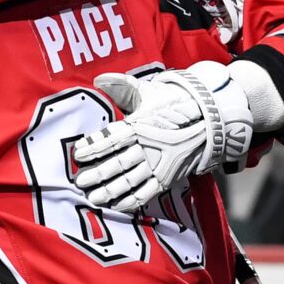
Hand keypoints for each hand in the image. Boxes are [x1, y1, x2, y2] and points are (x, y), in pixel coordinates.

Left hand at [72, 62, 253, 211]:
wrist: (205, 121)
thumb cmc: (169, 106)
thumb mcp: (146, 92)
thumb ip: (120, 85)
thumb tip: (98, 78)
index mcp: (139, 125)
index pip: (112, 137)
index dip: (94, 146)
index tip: (78, 153)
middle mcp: (147, 146)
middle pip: (118, 162)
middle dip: (98, 173)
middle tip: (79, 181)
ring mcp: (157, 164)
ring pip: (130, 180)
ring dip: (111, 191)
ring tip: (94, 197)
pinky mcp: (167, 177)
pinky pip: (148, 192)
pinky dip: (132, 201)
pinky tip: (117, 205)